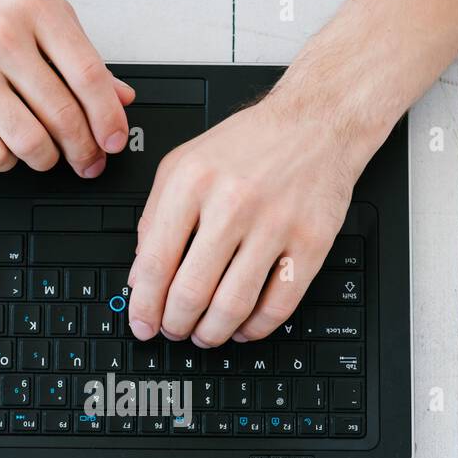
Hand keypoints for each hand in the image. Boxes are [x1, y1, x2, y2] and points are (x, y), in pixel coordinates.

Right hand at [0, 0, 134, 176]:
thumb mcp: (36, 15)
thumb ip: (80, 56)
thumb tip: (121, 98)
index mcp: (36, 10)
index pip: (88, 77)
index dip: (108, 119)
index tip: (115, 141)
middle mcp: (3, 37)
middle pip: (62, 115)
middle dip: (84, 150)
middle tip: (88, 161)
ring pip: (30, 142)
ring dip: (47, 160)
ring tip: (47, 155)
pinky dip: (8, 162)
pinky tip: (8, 148)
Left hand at [126, 92, 375, 346]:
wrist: (316, 122)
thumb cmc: (249, 145)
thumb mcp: (183, 164)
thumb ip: (154, 218)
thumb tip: (140, 278)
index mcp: (193, 182)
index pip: (156, 262)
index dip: (144, 305)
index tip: (142, 324)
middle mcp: (233, 202)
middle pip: (191, 292)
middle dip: (176, 325)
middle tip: (173, 331)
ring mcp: (275, 224)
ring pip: (233, 306)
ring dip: (212, 333)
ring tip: (204, 335)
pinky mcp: (311, 242)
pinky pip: (279, 304)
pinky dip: (256, 328)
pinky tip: (243, 327)